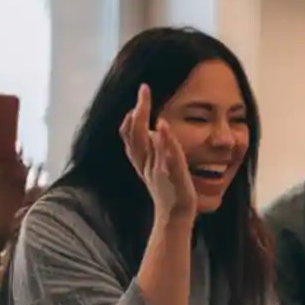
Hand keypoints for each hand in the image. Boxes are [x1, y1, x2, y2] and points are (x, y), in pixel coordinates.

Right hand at [119, 84, 195, 220]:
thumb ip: (153, 148)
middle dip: (138, 111)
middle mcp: (145, 164)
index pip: (129, 135)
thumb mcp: (155, 166)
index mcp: (141, 161)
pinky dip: (164, 142)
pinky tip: (164, 126)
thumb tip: (154, 127)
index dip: (131, 117)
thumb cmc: (167, 189)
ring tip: (144, 104)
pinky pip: (165, 157)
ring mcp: (157, 170)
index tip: (140, 98)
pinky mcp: (172, 176)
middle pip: (134, 135)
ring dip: (143, 123)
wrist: (176, 215)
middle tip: (144, 90)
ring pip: (145, 145)